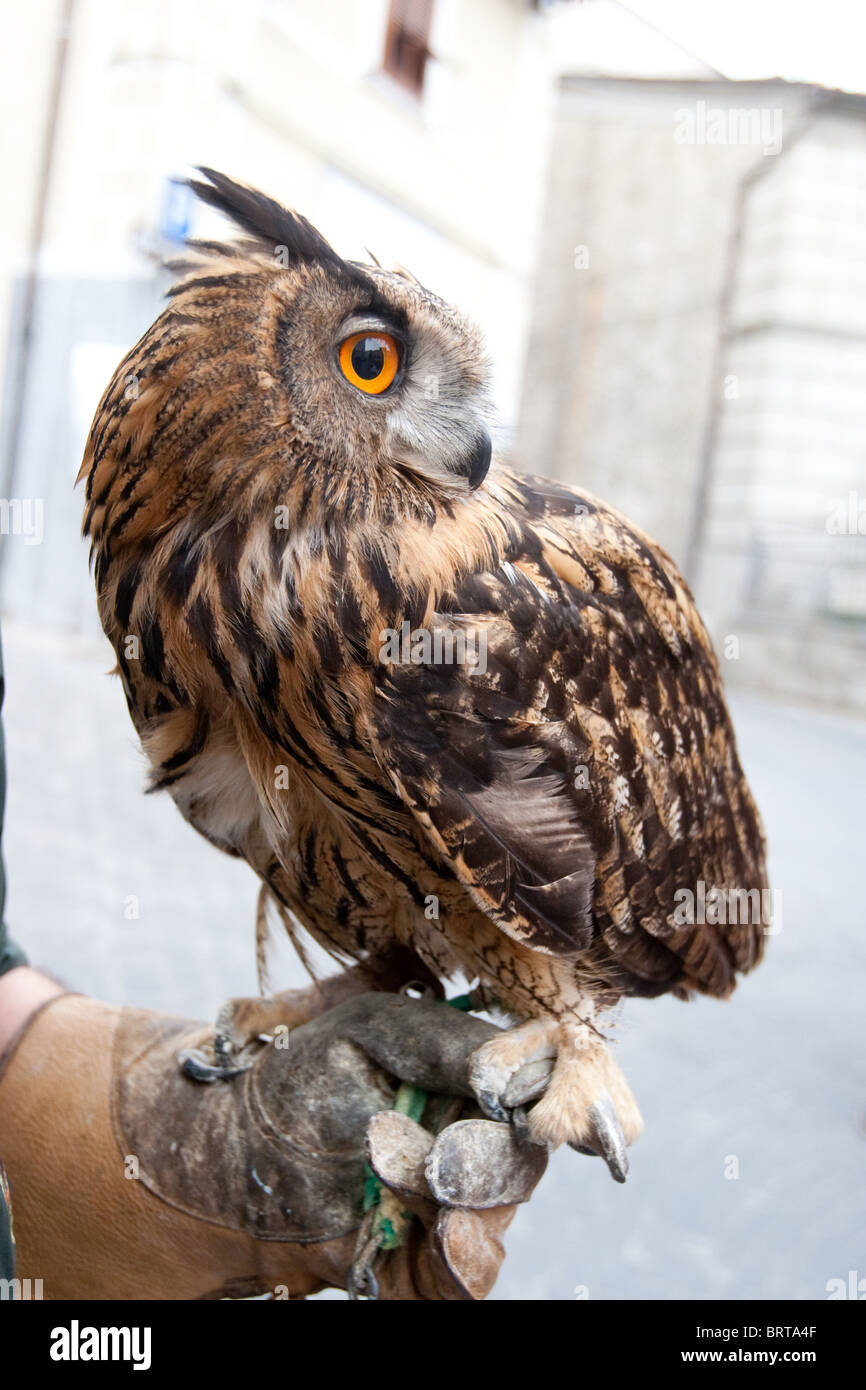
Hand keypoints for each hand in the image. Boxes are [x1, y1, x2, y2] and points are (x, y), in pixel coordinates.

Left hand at [0, 986, 548, 1298]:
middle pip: (533, 1149)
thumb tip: (516, 1079)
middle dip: (489, 1147)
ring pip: (502, 1207)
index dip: (575, 1092)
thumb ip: (450, 1043)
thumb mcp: (373, 1029)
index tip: (549, 1110)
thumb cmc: (300, 1072)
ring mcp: (459, 1199)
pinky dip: (464, 1262)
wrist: (230, 1149)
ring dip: (458, 1192)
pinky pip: (472, 1276)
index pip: (560, 1076)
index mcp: (481, 1068)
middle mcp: (483, 1132)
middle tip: (431, 1144)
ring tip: (395, 1172)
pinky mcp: (429, 1261)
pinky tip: (444, 1239)